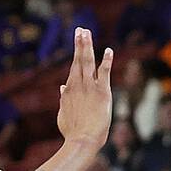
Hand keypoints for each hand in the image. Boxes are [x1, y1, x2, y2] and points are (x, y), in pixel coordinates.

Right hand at [57, 28, 112, 150]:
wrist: (82, 140)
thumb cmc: (73, 132)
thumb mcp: (64, 114)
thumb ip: (64, 100)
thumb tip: (61, 88)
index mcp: (68, 90)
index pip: (73, 68)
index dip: (76, 54)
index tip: (77, 41)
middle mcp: (77, 85)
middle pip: (78, 60)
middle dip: (79, 43)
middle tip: (80, 30)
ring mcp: (89, 87)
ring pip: (87, 62)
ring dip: (87, 46)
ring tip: (86, 32)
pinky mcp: (102, 92)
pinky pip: (104, 73)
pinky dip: (106, 61)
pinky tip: (108, 50)